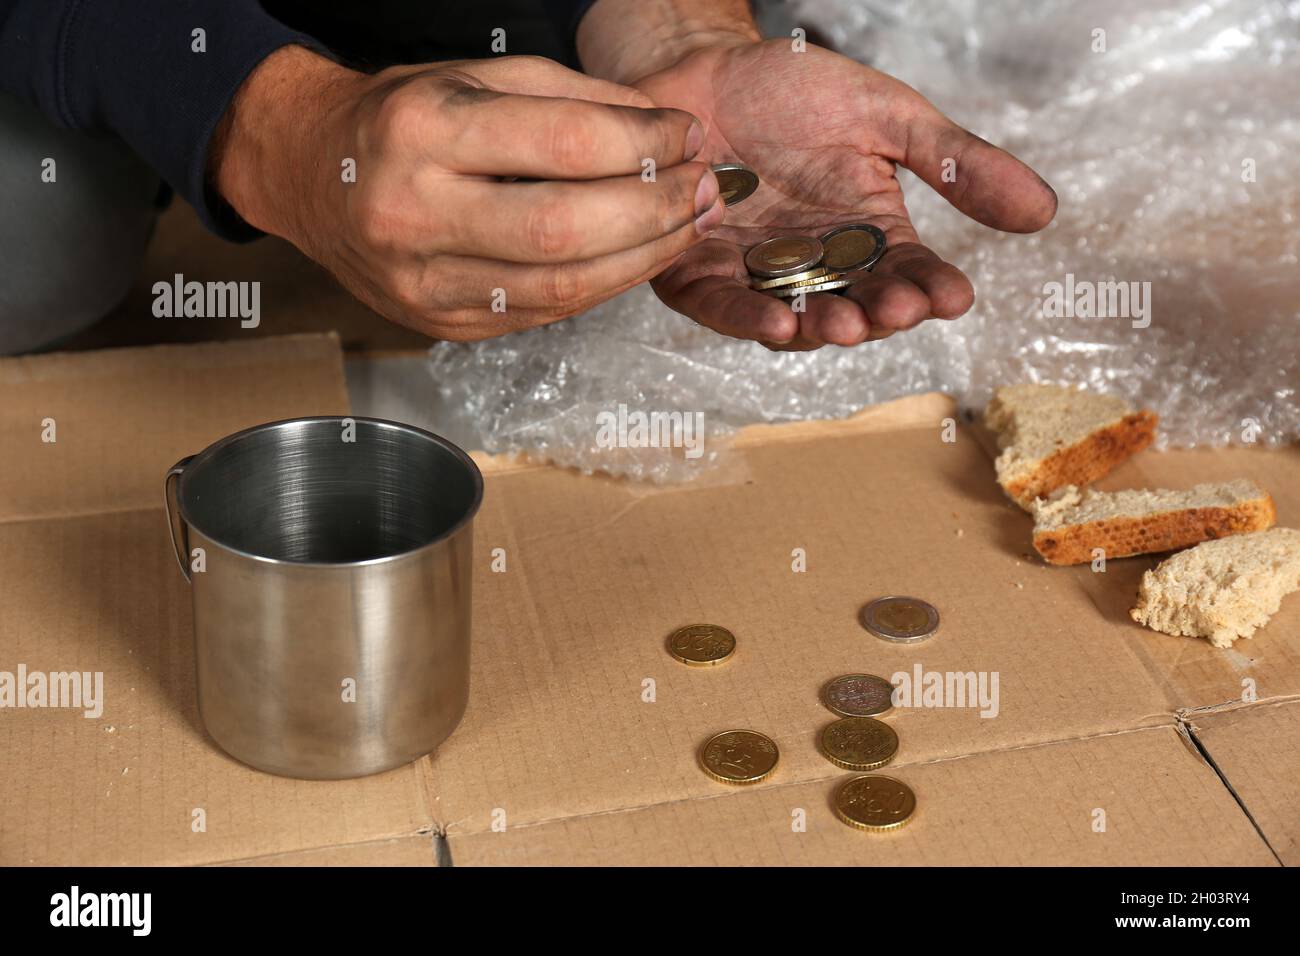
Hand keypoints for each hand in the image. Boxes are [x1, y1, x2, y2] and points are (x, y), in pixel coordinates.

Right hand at [212, 47, 722, 339]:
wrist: (312, 177)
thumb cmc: (397, 120)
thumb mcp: (473, 77)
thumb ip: (570, 99)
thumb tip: (663, 132)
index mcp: (424, 132)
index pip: (564, 145)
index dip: (643, 144)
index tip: (686, 136)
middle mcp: (417, 213)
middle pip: (569, 229)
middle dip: (655, 212)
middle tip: (704, 191)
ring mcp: (425, 282)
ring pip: (564, 286)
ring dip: (643, 259)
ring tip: (686, 227)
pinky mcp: (442, 323)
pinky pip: (545, 313)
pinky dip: (602, 285)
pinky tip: (634, 258)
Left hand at [633, 39, 1057, 348]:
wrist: (703, 67)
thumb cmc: (793, 90)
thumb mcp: (888, 116)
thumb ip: (956, 162)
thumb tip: (1044, 211)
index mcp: (866, 234)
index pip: (910, 273)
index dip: (931, 289)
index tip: (955, 296)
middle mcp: (815, 265)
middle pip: (856, 306)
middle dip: (878, 313)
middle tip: (899, 309)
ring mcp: (756, 275)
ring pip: (794, 319)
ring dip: (820, 327)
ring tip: (844, 324)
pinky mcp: (698, 275)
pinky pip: (723, 306)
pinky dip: (748, 317)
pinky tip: (777, 321)